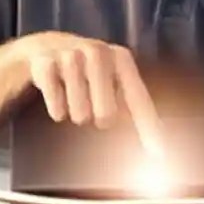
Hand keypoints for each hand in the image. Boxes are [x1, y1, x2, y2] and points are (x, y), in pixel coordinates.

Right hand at [15, 31, 164, 157]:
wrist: (42, 48)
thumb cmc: (85, 72)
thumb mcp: (110, 81)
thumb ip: (134, 110)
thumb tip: (156, 145)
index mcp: (120, 59)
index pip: (139, 100)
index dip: (149, 129)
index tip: (160, 154)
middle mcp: (97, 53)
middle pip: (107, 115)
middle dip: (99, 118)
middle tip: (92, 106)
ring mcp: (70, 56)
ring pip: (80, 115)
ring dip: (76, 114)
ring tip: (73, 97)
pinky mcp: (45, 65)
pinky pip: (57, 109)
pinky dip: (57, 110)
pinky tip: (57, 95)